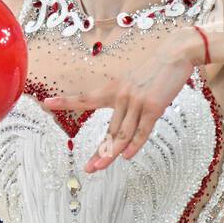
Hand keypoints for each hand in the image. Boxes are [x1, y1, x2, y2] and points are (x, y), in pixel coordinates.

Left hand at [41, 38, 197, 172]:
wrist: (176, 54)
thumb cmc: (157, 69)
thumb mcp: (135, 81)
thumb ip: (128, 100)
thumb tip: (126, 121)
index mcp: (113, 89)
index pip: (86, 97)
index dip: (66, 101)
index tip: (47, 103)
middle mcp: (121, 95)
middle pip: (108, 129)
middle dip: (98, 151)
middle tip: (88, 168)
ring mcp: (137, 102)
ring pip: (122, 134)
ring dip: (111, 153)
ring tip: (100, 167)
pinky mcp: (154, 107)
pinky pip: (142, 131)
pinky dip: (134, 145)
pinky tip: (127, 156)